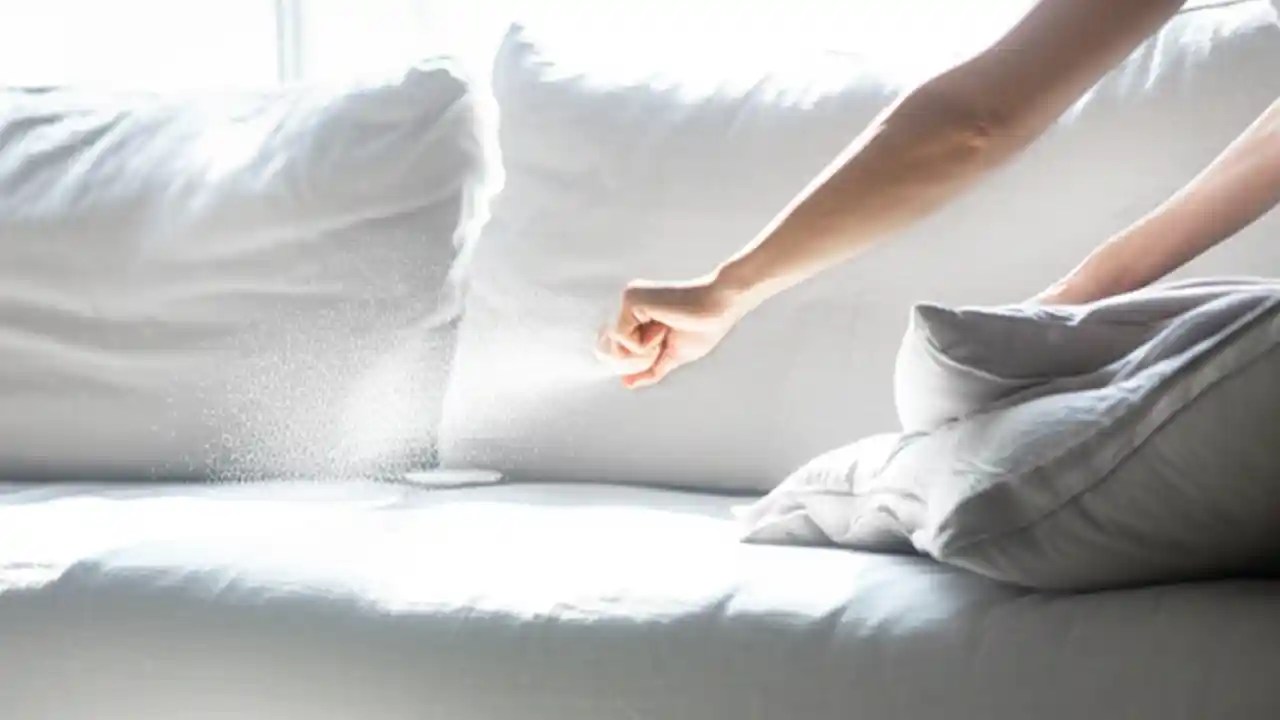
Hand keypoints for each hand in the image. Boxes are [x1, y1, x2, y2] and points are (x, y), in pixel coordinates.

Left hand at [596, 274, 748, 388]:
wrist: (720, 308)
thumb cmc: (703, 327)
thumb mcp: (672, 355)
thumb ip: (649, 369)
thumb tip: (626, 383)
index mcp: (636, 314)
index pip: (615, 349)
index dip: (636, 361)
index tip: (661, 347)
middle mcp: (628, 304)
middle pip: (611, 350)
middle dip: (640, 358)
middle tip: (664, 339)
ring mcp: (627, 299)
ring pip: (615, 345)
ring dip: (645, 349)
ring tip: (665, 331)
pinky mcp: (630, 299)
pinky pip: (621, 337)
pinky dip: (644, 343)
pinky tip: (663, 327)